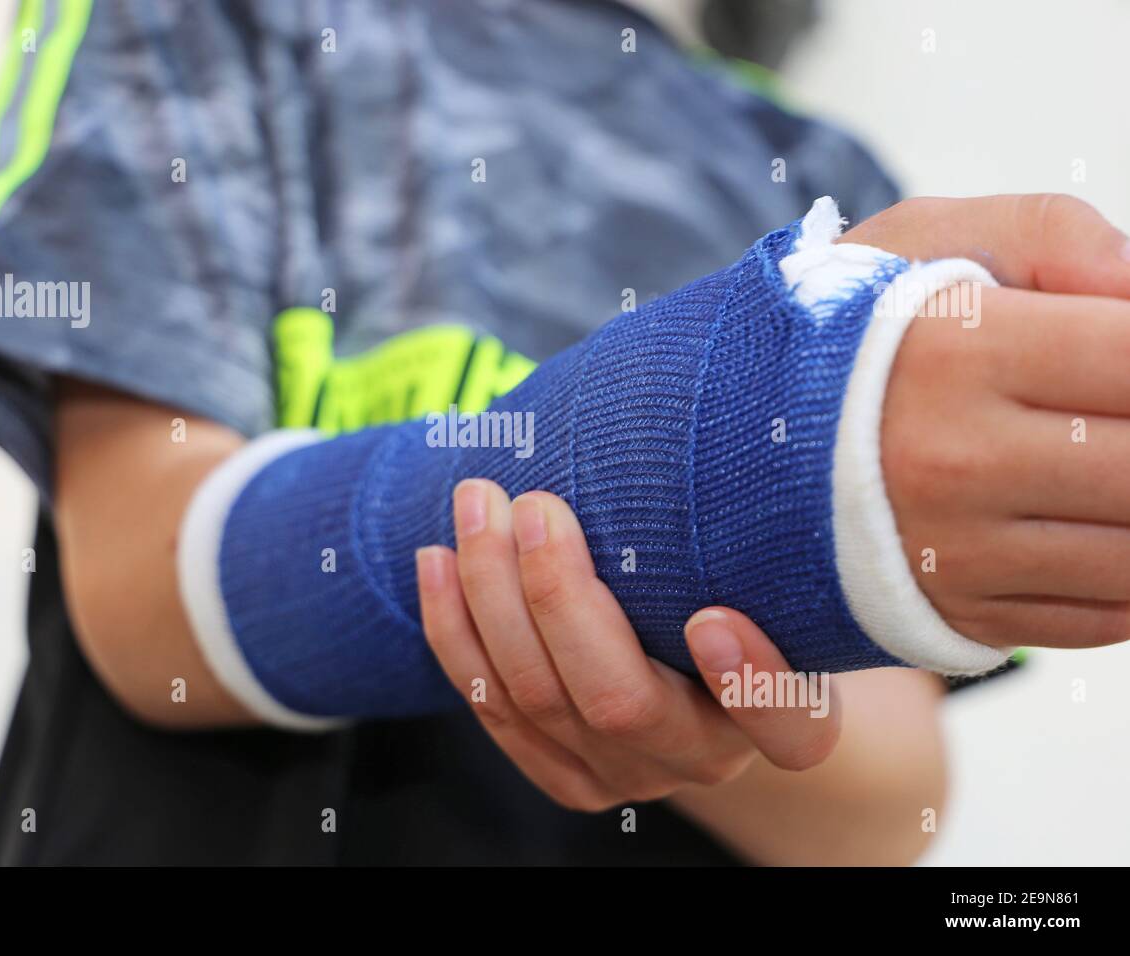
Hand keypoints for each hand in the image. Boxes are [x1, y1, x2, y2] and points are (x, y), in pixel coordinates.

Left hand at [414, 479, 840, 810]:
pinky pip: (492, 710)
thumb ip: (750, 535)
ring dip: (491, 595)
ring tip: (477, 506)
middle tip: (534, 505)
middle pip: (617, 702)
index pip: (790, 729)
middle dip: (559, 596)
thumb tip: (702, 429)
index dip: (751, 684)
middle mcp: (701, 759)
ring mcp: (623, 776)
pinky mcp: (562, 774)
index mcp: (783, 723)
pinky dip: (454, 631)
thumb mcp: (767, 568)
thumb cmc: (740, 589)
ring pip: (537, 701)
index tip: (710, 616)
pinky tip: (435, 561)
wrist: (695, 671)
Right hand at [846, 194, 1129, 648]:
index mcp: (954, 354)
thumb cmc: (842, 332)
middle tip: (1115, 414)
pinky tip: (1090, 520)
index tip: (1128, 356)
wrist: (727, 444)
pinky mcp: (957, 614)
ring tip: (1102, 461)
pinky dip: (1122, 574)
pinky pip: (1099, 615)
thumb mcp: (925, 240)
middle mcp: (953, 462)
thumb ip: (1056, 236)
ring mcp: (953, 552)